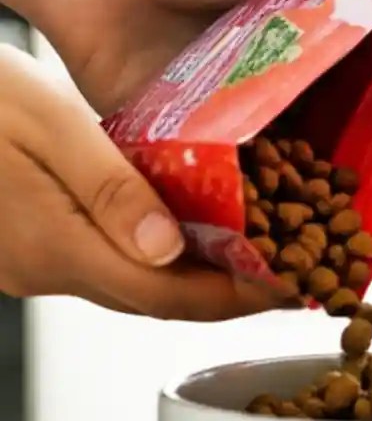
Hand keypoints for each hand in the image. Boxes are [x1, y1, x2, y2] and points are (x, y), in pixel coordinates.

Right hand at [0, 44, 283, 318]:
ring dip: (196, 271)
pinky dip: (156, 249)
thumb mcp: (43, 124)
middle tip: (296, 265)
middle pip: (155, 296)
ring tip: (261, 243)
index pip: (168, 295)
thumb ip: (108, 188)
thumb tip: (170, 249)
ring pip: (130, 280)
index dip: (239, 295)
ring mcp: (25, 261)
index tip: (296, 283)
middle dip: (229, 288)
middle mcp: (40, 268)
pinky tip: (190, 220)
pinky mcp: (21, 242)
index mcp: (53, 247)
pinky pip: (103, 257)